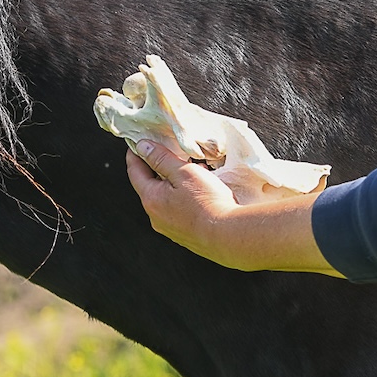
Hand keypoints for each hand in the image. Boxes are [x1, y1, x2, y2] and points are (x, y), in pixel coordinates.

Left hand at [125, 142, 344, 276]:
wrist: (238, 241)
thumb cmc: (211, 205)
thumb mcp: (187, 174)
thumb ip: (166, 158)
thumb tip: (143, 144)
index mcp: (155, 204)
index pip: (139, 171)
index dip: (140, 151)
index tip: (144, 135)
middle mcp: (163, 221)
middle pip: (155, 187)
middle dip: (162, 167)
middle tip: (171, 147)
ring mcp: (183, 233)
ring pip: (176, 201)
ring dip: (183, 184)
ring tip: (196, 166)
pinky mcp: (205, 239)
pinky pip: (196, 213)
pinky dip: (198, 198)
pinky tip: (214, 190)